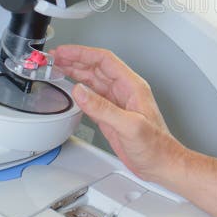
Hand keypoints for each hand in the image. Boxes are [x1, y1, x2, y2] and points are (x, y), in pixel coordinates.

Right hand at [50, 44, 181, 181]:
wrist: (161, 164)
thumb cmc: (156, 146)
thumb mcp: (130, 126)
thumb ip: (104, 109)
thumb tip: (81, 92)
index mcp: (132, 86)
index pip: (105, 60)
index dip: (83, 53)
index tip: (65, 52)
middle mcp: (124, 91)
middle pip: (96, 67)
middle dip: (75, 60)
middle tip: (55, 57)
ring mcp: (117, 103)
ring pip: (93, 81)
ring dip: (75, 72)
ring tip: (57, 67)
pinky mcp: (111, 115)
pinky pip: (92, 97)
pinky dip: (79, 91)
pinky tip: (70, 89)